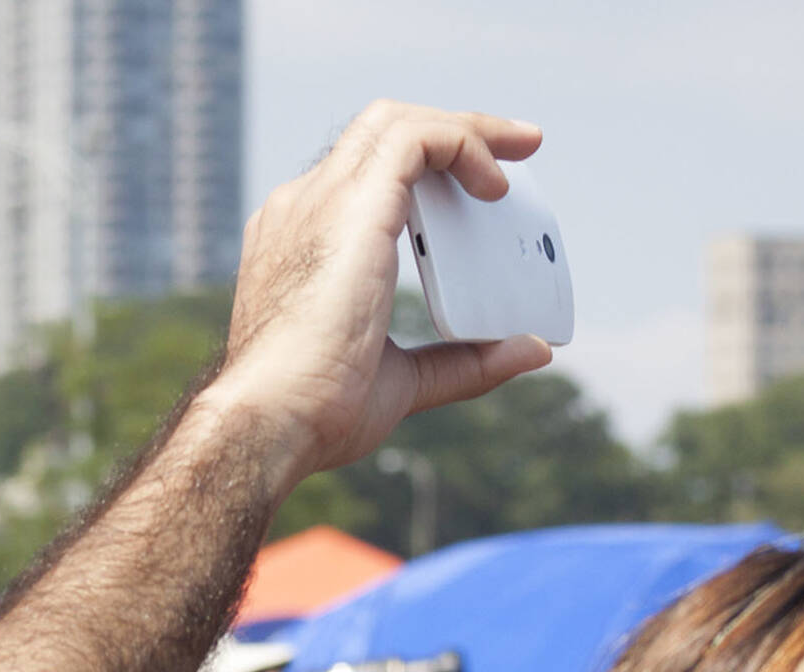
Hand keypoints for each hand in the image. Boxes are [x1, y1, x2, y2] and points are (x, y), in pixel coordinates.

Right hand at [206, 101, 552, 484]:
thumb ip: (461, 361)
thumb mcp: (404, 381)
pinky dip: (466, 144)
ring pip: (398, 124)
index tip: (475, 191)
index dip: (421, 175)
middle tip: (513, 152)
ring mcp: (321, 198)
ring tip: (520, 147)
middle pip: (378, 136)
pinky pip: (419, 139)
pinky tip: (496, 187)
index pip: (360, 182)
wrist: (274, 416)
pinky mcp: (355, 199)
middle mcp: (302, 209)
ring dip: (466, 127)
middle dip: (448, 131)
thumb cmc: (318, 412)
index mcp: (298, 244)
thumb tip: (530, 352)